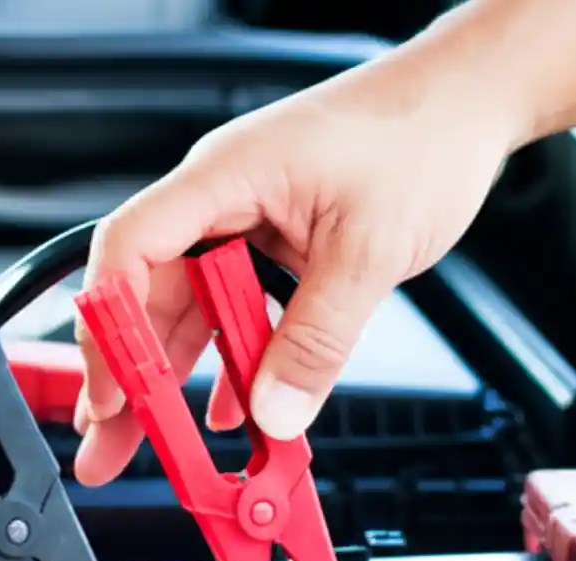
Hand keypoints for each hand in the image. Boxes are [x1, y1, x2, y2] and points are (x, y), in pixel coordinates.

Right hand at [71, 51, 525, 486]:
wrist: (466, 103)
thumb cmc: (419, 137)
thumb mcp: (369, 251)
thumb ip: (317, 339)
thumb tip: (275, 411)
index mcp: (224, 177)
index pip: (131, 246)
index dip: (111, 323)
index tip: (112, 390)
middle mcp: (220, 199)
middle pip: (148, 292)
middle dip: (130, 371)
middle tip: (109, 438)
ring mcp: (244, 222)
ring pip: (189, 308)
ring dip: (176, 375)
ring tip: (159, 442)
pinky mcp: (272, 242)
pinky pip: (234, 309)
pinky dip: (233, 359)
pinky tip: (230, 409)